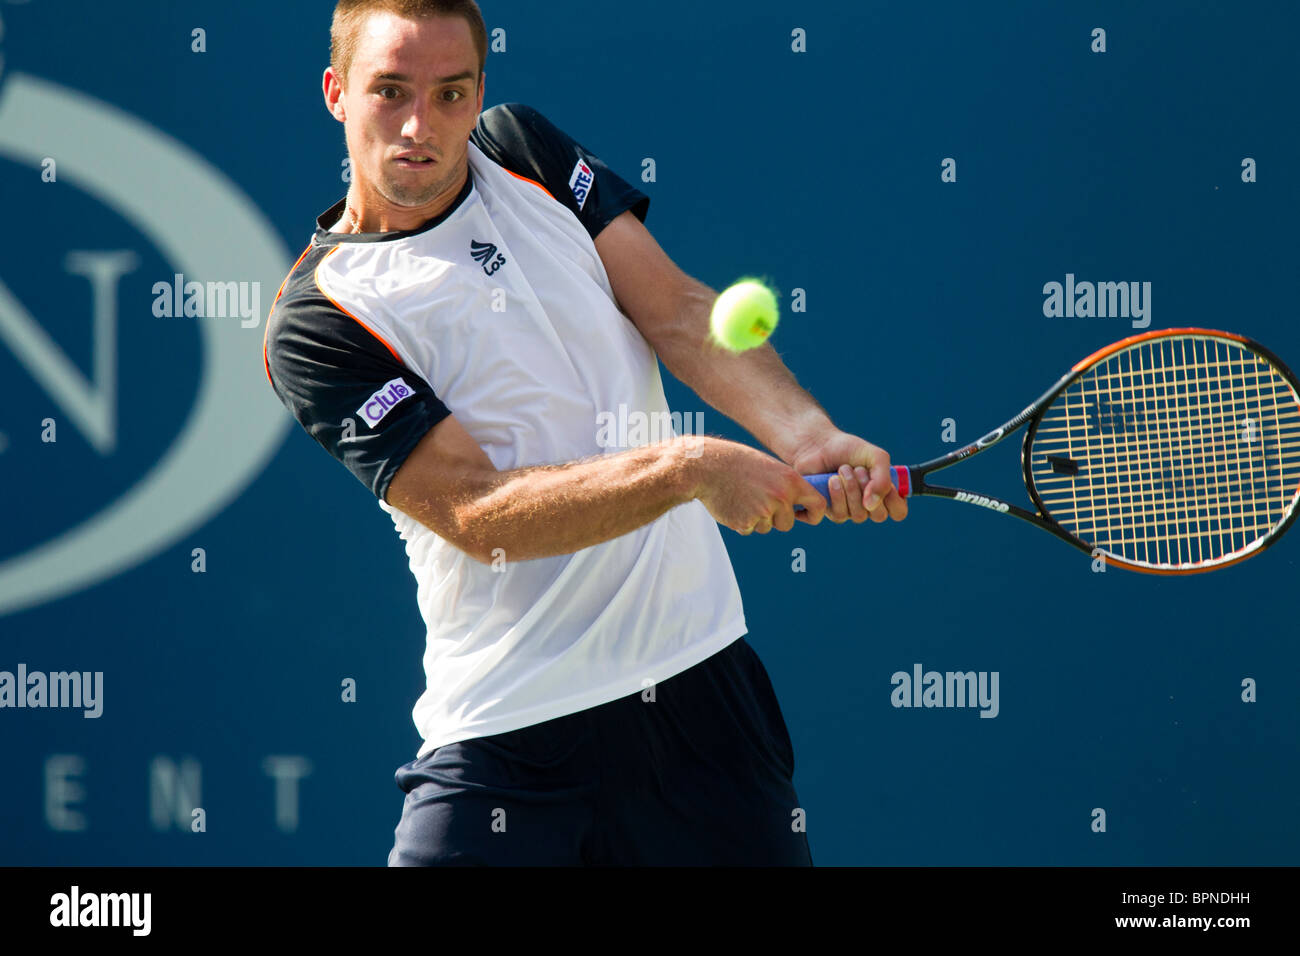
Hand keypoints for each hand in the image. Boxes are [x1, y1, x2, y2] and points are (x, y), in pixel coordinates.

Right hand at [690, 437, 828, 533]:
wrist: (707, 467)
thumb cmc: (737, 463)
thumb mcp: (769, 467)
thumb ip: (785, 485)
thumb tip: (797, 504)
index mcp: (790, 480)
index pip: (818, 504)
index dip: (814, 514)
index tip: (806, 516)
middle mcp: (781, 497)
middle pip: (787, 523)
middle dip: (776, 519)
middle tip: (758, 501)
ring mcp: (763, 511)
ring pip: (767, 527)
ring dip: (757, 519)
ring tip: (742, 497)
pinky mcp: (746, 523)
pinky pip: (749, 529)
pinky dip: (742, 521)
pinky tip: (733, 504)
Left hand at [786, 428, 907, 523]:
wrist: (818, 445)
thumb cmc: (848, 450)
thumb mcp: (875, 456)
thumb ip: (883, 478)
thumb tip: (872, 505)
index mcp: (884, 492)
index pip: (898, 511)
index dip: (894, 501)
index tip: (887, 484)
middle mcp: (868, 505)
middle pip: (879, 516)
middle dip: (868, 489)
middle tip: (858, 469)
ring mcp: (849, 510)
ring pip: (859, 516)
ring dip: (852, 489)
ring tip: (843, 469)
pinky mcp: (830, 511)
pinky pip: (839, 515)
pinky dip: (837, 494)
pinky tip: (832, 479)